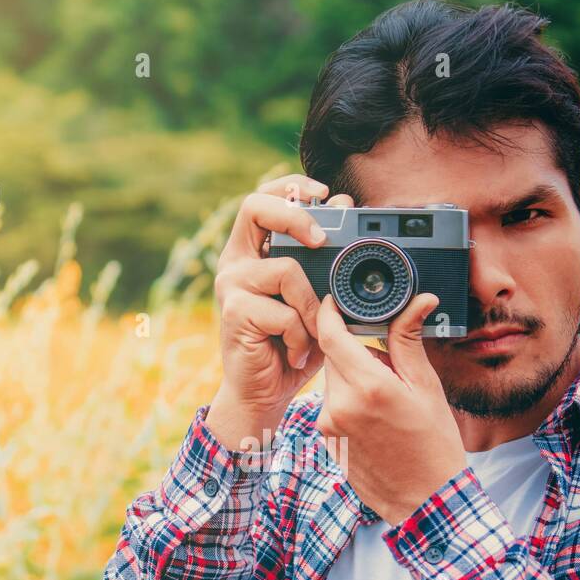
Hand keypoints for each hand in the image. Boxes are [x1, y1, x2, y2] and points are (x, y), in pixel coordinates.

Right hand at [207, 174, 353, 448]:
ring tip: (312, 335)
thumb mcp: (317, 300)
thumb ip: (328, 263)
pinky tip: (296, 353)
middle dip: (295, 214)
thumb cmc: (293, 344)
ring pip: (286, 269)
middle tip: (322, 239)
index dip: (291, 186)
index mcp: (253, 251)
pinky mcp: (234, 313)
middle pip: (255, 206)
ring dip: (312, 306)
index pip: (264, 197)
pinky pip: (284, 312)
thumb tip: (347, 215)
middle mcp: (236, 261)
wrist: (264, 393)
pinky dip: (302, 336)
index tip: (324, 193)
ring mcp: (231, 285)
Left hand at [310, 291, 467, 526]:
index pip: (331, 334)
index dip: (330, 312)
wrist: (424, 500)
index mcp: (367, 388)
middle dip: (355, 353)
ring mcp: (329, 427)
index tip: (335, 301)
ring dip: (353, 380)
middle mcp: (339, 406)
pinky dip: (349, 403)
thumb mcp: (426, 388)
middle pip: (333, 357)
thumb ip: (409, 341)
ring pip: (333, 382)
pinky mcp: (327, 442)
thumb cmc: (433, 446)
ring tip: (385, 402)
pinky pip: (332, 406)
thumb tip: (419, 301)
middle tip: (388, 369)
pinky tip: (375, 422)